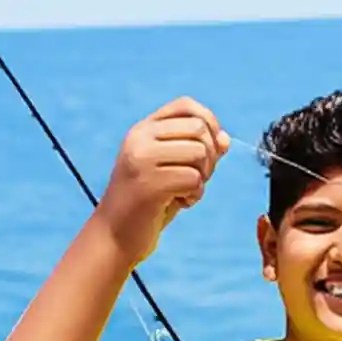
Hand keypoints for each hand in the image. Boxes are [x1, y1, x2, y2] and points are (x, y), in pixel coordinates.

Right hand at [91, 96, 230, 265]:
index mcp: (143, 129)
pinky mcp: (148, 184)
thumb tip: (226, 138)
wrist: (115, 234)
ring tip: (185, 191)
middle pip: (199, 129)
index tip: (211, 149)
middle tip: (196, 178)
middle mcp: (139, 138)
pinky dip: (195, 195)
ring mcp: (141, 159)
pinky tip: (179, 203)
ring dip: (202, 177)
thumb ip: (198, 151)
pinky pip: (194, 179)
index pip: (186, 105)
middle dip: (210, 157)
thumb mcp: (173, 169)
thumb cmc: (149, 202)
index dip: (209, 122)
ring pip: (199, 153)